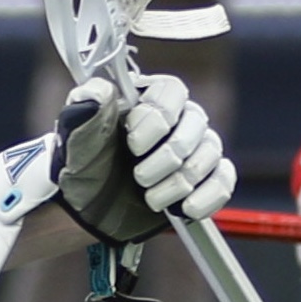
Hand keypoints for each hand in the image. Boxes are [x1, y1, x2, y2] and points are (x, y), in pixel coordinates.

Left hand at [55, 72, 232, 244]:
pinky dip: (206, 197)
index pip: (171, 92)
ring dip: (179, 183)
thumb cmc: (84, 168)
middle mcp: (176, 118)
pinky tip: (184, 208)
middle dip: (166, 158)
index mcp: (145, 98)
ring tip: (150, 198)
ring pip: (210, 153)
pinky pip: (224, 180)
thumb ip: (84, 113)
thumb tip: (98, 90)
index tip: (133, 145)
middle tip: (139, 178)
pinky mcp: (204, 177)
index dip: (157, 119)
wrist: (89, 211)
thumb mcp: (76, 141)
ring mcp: (194, 147)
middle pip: (196, 123)